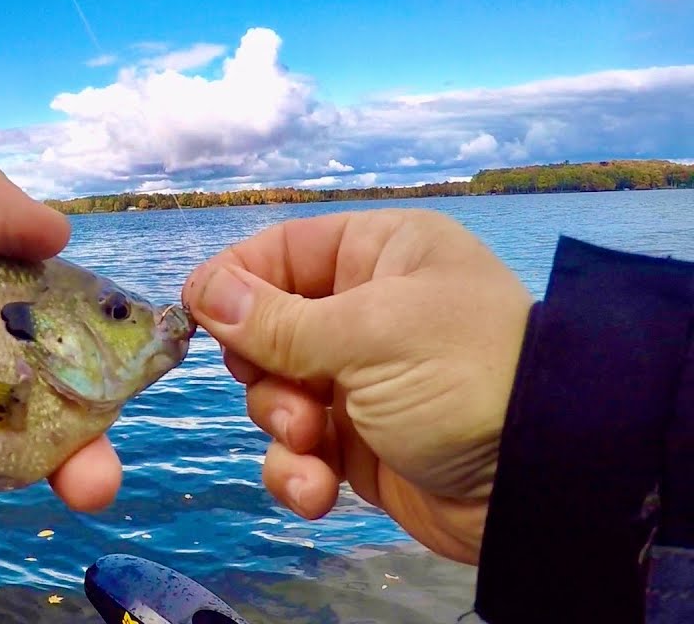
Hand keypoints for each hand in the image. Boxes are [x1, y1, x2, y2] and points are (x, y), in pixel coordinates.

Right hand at [182, 209, 533, 564]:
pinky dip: (297, 470)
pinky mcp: (357, 443)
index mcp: (379, 255)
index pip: (282, 251)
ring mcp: (359, 380)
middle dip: (263, 369)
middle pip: (266, 327)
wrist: (543, 485)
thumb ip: (275, 320)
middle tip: (288, 393)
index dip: (235, 283)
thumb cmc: (461, 377)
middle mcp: (366, 311)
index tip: (196, 318)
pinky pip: (299, 448)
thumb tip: (200, 291)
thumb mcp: (367, 335)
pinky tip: (316, 489)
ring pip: (275, 392)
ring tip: (313, 443)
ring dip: (281, 425)